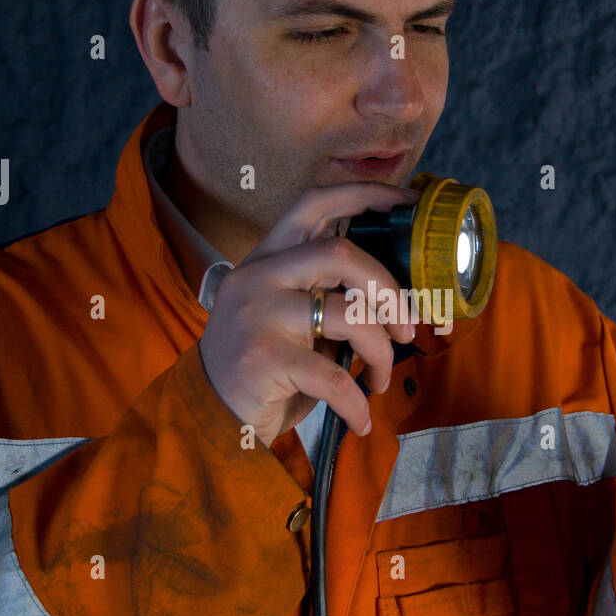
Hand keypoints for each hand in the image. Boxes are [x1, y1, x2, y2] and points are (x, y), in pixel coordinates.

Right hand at [199, 182, 418, 448]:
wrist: (208, 417)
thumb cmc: (262, 368)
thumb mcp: (289, 319)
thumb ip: (327, 297)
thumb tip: (398, 300)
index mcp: (268, 259)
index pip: (315, 204)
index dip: (365, 195)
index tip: (407, 201)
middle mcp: (259, 276)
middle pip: (341, 253)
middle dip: (389, 290)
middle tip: (407, 326)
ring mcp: (258, 314)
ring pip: (349, 316)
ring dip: (381, 352)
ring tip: (381, 378)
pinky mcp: (263, 358)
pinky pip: (335, 377)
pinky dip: (358, 403)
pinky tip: (360, 419)